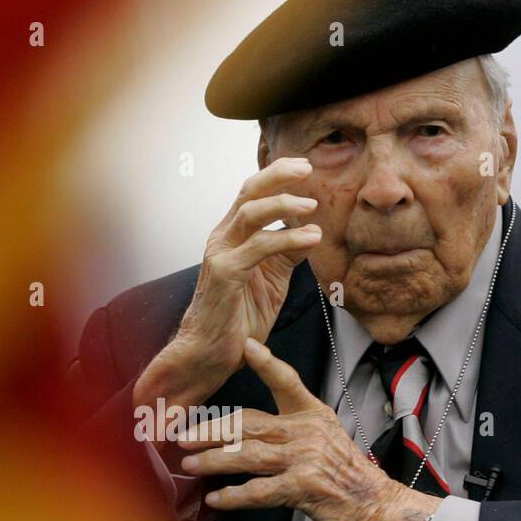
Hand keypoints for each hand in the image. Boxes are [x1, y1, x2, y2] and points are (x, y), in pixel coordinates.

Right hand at [134, 157, 321, 414]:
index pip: (252, 193)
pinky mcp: (226, 274)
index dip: (277, 175)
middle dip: (278, 174)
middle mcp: (222, 238)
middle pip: (248, 191)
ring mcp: (221, 254)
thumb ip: (288, 253)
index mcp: (231, 236)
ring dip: (284, 204)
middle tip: (307, 168)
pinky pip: (259, 247)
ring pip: (251, 213)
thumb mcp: (272, 280)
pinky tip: (310, 238)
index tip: (305, 167)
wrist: (209, 353)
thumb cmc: (236, 318)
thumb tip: (311, 231)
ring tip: (312, 205)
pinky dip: (288, 238)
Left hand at [177, 339, 442, 520]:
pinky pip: (259, 491)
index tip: (246, 345)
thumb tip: (250, 436)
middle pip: (249, 423)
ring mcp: (305, 458)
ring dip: (213, 461)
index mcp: (314, 415)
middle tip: (183, 436)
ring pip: (247, 455)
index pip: (286, 381)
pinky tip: (216, 498)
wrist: (381, 508)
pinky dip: (234, 496)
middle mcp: (307, 432)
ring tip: (190, 465)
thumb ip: (294, 433)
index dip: (265, 363)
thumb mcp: (327, 441)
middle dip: (212, 430)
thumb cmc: (350, 478)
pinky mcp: (304, 487)